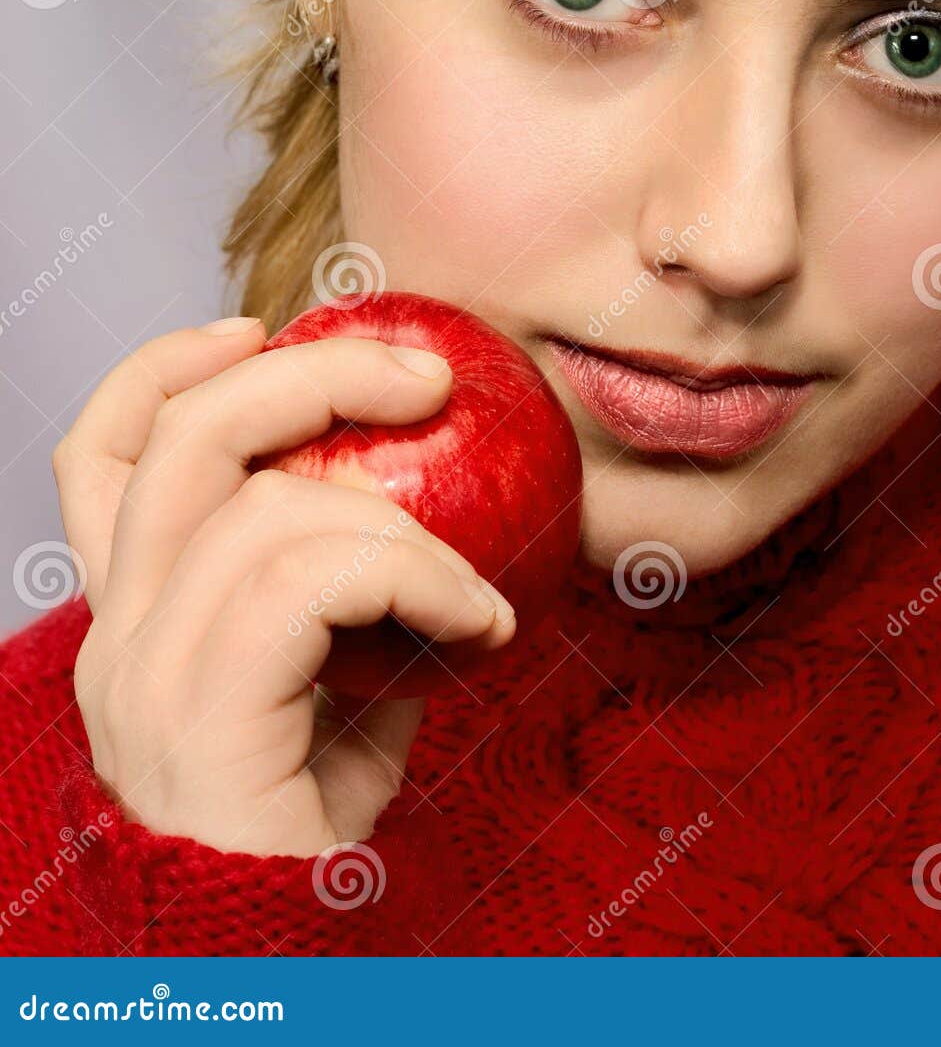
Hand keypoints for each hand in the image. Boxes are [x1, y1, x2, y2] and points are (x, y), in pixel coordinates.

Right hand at [53, 316, 514, 856]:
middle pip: (187, 440)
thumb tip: (431, 547)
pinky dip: (419, 580)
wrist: (284, 962)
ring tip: (477, 590)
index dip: (169, 370)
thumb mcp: (341, 698)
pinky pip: (314, 583)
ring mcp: (146, 676)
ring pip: (268, 506)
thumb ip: (354, 615)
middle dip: (312, 377)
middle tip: (426, 377)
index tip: (259, 329)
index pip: (107, 457)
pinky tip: (482, 625)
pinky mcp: (200, 718)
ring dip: (407, 527)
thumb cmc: (313, 834)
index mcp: (136, 618)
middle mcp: (119, 636)